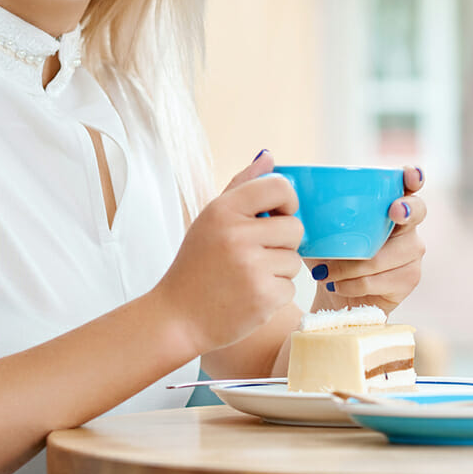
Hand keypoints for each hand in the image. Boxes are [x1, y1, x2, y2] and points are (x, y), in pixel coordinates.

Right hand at [152, 151, 302, 353]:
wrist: (177, 317)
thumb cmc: (197, 265)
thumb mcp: (211, 219)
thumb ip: (242, 185)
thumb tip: (269, 156)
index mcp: (223, 210)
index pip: (278, 186)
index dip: (288, 200)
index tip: (278, 214)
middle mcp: (237, 235)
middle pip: (295, 227)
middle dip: (283, 241)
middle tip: (258, 252)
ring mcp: (251, 267)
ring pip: (294, 260)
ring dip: (278, 270)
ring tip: (247, 276)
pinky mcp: (263, 297)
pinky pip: (290, 287)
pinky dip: (274, 294)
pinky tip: (248, 295)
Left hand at [308, 165, 425, 315]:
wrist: (334, 294)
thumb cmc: (328, 253)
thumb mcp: (315, 229)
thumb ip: (305, 204)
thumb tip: (276, 171)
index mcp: (387, 204)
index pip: (409, 183)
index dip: (413, 176)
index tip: (409, 175)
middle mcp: (406, 226)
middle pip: (417, 211)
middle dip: (406, 209)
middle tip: (393, 211)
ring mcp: (411, 253)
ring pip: (387, 255)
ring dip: (351, 265)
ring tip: (325, 273)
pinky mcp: (408, 280)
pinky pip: (379, 280)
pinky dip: (352, 283)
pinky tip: (336, 285)